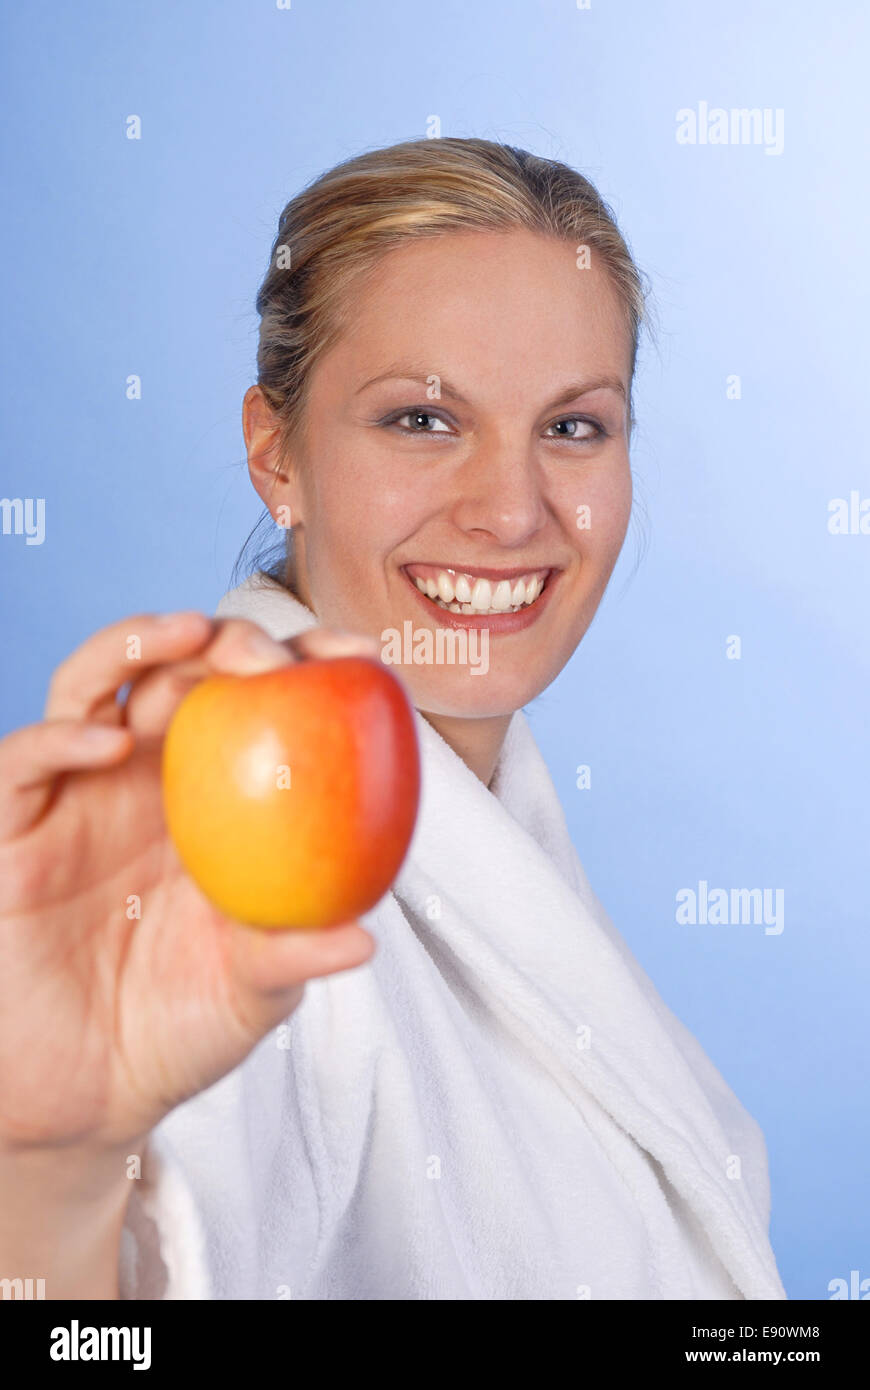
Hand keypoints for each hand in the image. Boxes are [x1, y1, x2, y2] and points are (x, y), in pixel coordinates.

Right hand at [0, 612, 379, 1157]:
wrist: (87, 1096)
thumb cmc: (179, 1029)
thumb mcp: (254, 992)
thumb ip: (294, 956)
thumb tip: (362, 937)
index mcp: (216, 798)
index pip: (261, 702)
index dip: (305, 663)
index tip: (358, 655)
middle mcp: (148, 778)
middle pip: (182, 670)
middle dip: (229, 640)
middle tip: (272, 655)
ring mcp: (78, 794)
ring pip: (94, 683)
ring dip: (137, 643)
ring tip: (189, 635)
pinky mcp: (13, 827)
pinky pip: (26, 761)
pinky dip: (63, 736)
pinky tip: (112, 740)